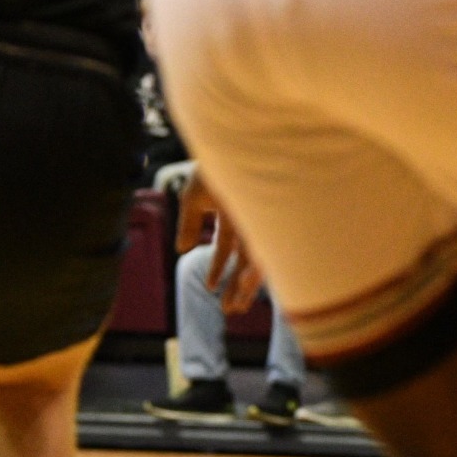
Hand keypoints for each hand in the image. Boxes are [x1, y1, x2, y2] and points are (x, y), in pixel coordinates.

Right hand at [175, 170, 262, 316]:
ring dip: (247, 286)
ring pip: (258, 262)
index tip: (208, 287)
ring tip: (236, 307)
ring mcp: (265, 223)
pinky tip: (247, 286)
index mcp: (235, 215)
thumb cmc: (216, 165)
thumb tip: (182, 250)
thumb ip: (188, 223)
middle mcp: (252, 222)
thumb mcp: (195, 196)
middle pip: (246, 261)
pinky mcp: (274, 224)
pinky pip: (269, 252)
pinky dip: (258, 270)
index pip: (226, 249)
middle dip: (237, 286)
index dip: (216, 268)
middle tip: (230, 311)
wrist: (238, 145)